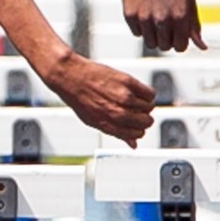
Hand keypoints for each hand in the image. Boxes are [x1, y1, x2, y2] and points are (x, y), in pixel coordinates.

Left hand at [41, 51, 156, 146]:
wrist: (70, 75)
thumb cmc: (79, 98)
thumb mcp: (93, 121)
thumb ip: (116, 132)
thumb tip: (134, 145)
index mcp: (108, 124)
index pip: (137, 134)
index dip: (139, 130)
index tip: (136, 124)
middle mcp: (117, 112)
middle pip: (147, 122)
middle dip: (144, 119)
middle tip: (137, 112)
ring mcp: (124, 97)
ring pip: (150, 107)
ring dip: (145, 105)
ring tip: (133, 99)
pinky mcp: (128, 82)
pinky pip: (150, 93)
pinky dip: (147, 94)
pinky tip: (137, 92)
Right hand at [122, 0, 205, 52]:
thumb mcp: (188, 3)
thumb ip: (194, 27)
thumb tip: (202, 47)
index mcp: (180, 16)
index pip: (180, 47)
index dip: (179, 43)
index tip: (176, 36)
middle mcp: (162, 18)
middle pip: (164, 47)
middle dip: (166, 40)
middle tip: (165, 26)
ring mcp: (144, 17)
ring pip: (149, 43)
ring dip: (153, 36)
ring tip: (155, 21)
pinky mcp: (130, 14)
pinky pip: (136, 33)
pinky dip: (140, 27)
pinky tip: (144, 12)